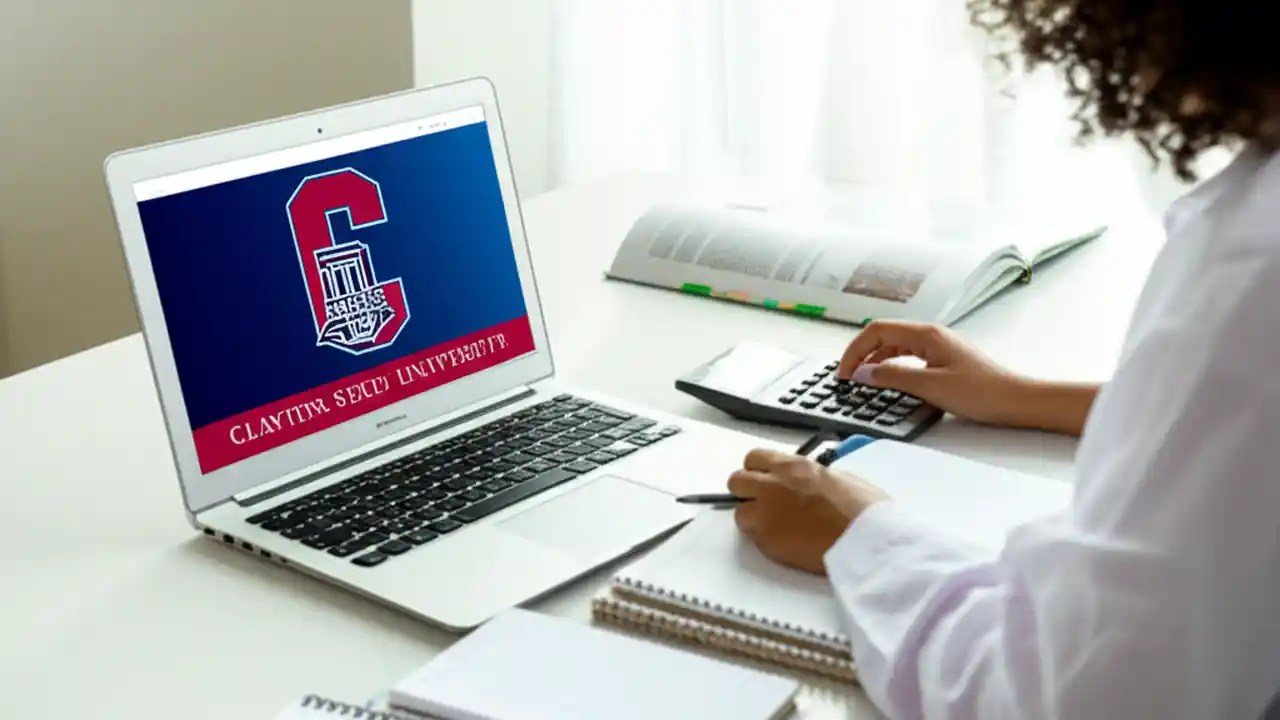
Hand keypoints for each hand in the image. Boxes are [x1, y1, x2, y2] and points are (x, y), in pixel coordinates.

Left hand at [728, 449, 887, 574]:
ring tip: (778, 529)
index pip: (754, 458)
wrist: (866, 541)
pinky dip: (766, 542)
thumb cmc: (863, 509)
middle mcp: (772, 486)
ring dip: (754, 519)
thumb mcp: (837, 477)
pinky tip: (789, 544)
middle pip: (736, 481)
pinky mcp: (767, 542)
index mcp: (791, 466)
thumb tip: (804, 484)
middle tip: (766, 505)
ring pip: (740, 513)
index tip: (767, 480)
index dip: (759, 470)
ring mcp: (766, 515)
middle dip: (747, 492)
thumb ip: (809, 478)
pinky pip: (755, 539)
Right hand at [836, 320, 1024, 424]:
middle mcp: (931, 335)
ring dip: (875, 361)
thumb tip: (864, 373)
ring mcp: (938, 347)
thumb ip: (893, 377)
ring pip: (895, 347)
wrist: (1017, 401)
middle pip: (883, 335)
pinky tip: (888, 382)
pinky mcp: (944, 361)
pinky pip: (908, 358)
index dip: (854, 350)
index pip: (876, 330)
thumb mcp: (930, 386)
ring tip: (862, 381)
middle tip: (847, 377)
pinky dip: (891, 367)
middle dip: (861, 354)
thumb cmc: (983, 392)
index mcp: (926, 334)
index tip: (844, 372)